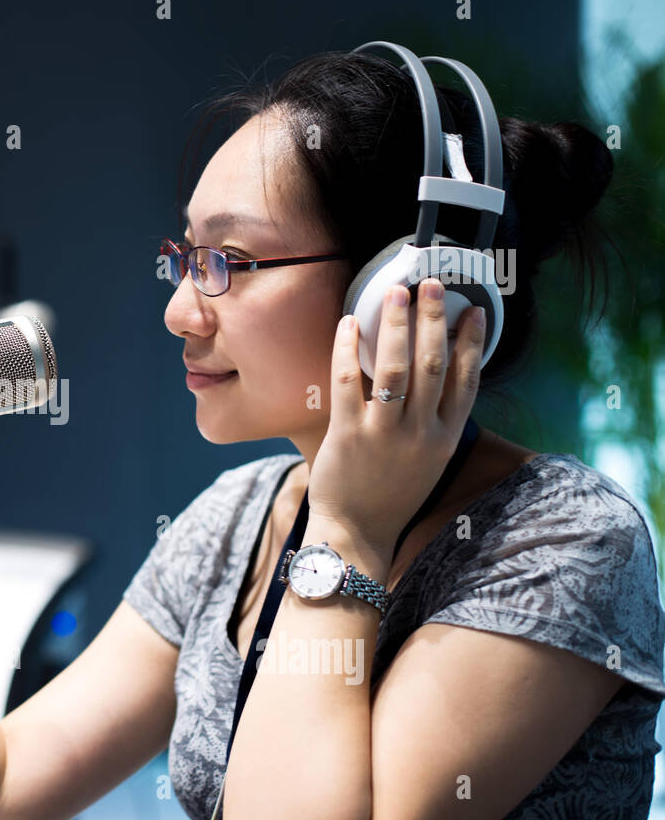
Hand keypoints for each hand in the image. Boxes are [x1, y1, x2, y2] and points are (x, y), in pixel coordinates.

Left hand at [306, 278, 486, 556]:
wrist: (357, 534)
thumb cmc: (389, 493)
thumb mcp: (426, 458)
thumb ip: (431, 420)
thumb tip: (428, 374)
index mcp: (445, 437)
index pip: (465, 380)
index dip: (470, 340)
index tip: (471, 309)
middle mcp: (421, 433)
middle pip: (433, 364)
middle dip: (433, 319)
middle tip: (431, 285)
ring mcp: (385, 434)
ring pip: (396, 369)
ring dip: (397, 325)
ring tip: (395, 294)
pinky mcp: (349, 436)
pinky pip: (348, 382)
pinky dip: (348, 349)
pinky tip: (347, 324)